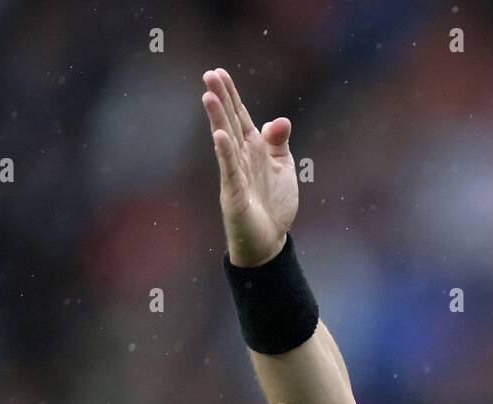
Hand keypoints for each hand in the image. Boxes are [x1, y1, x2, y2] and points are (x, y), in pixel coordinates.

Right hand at [201, 68, 297, 266]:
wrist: (269, 241)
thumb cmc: (273, 205)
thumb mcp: (283, 168)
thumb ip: (279, 143)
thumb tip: (280, 120)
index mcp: (253, 149)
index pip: (240, 116)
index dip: (231, 95)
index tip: (219, 73)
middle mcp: (241, 157)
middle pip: (230, 123)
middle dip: (220, 99)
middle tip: (208, 74)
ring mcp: (235, 174)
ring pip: (226, 142)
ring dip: (218, 119)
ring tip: (208, 96)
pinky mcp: (234, 194)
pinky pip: (230, 170)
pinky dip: (226, 153)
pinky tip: (219, 136)